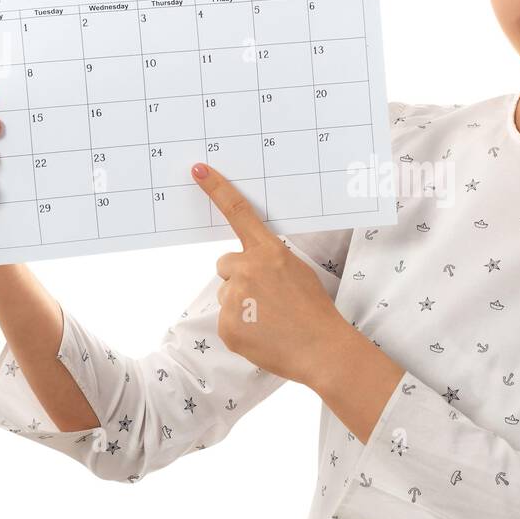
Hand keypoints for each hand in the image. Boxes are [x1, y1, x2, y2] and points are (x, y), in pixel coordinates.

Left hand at [192, 161, 352, 386]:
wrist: (320, 349)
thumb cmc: (314, 310)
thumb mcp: (297, 272)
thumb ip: (269, 262)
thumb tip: (247, 266)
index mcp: (269, 252)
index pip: (238, 214)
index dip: (217, 189)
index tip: (199, 169)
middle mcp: (247, 269)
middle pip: (225, 264)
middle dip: (238, 277)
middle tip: (265, 298)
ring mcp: (234, 298)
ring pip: (226, 294)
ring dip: (241, 304)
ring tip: (269, 320)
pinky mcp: (226, 325)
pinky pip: (226, 320)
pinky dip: (240, 327)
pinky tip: (261, 334)